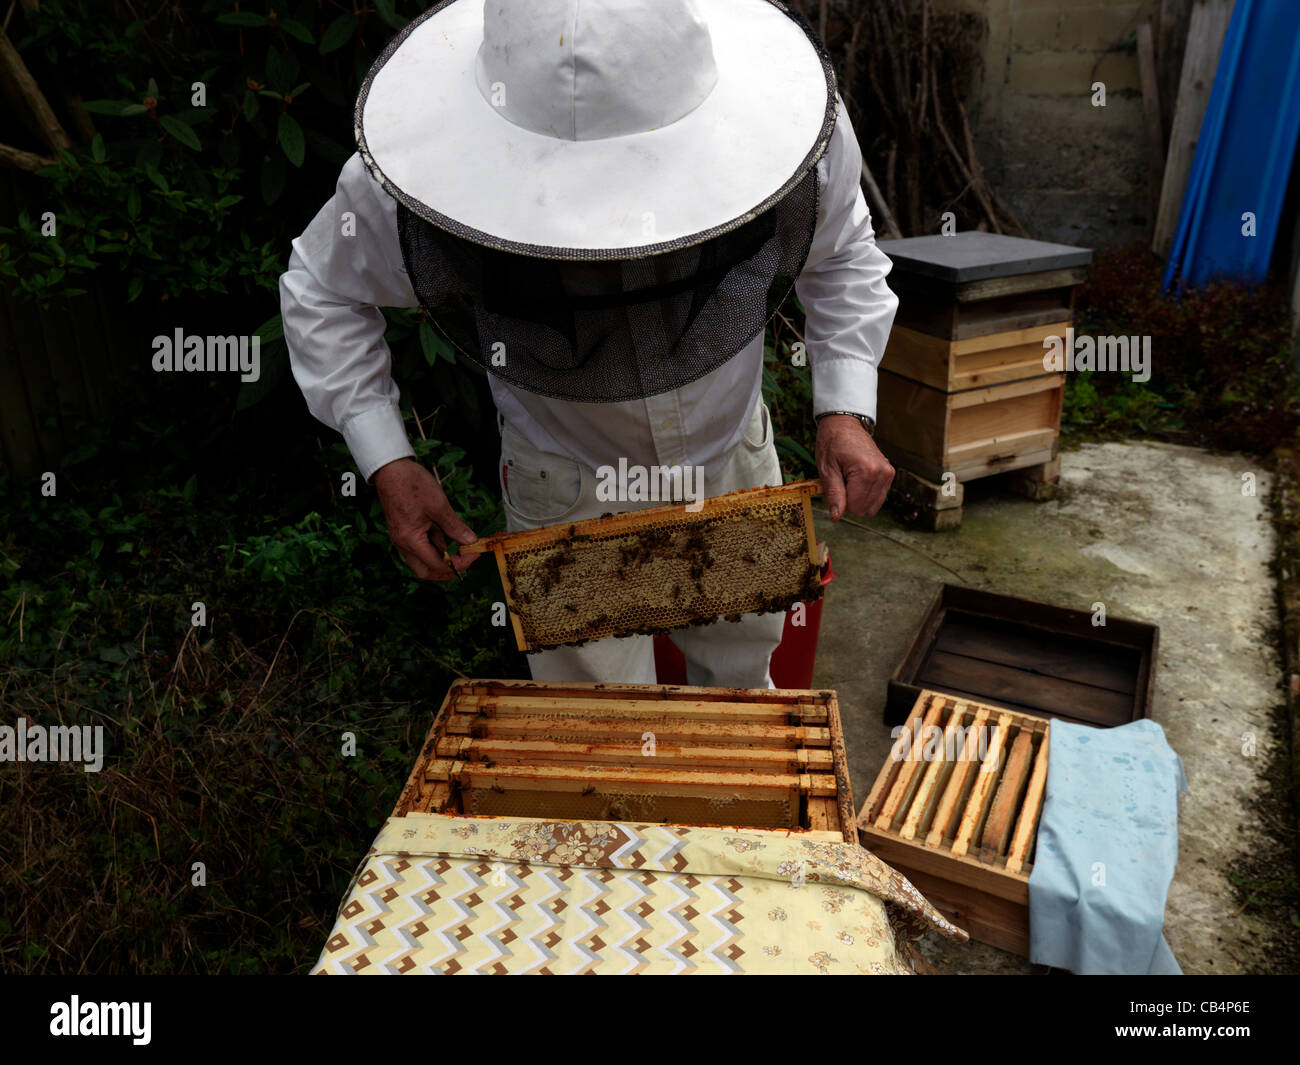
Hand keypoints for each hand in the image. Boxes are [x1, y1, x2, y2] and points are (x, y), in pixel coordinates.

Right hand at [372, 458, 478, 580]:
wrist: (391, 469)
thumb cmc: (411, 484)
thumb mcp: (439, 505)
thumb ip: (455, 527)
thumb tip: (470, 541)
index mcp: (410, 540)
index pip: (438, 565)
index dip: (459, 564)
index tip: (474, 554)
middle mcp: (403, 544)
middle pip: (427, 570)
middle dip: (448, 570)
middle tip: (467, 560)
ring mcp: (402, 538)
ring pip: (423, 560)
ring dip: (443, 558)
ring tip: (461, 545)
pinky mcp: (404, 531)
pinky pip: (420, 547)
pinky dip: (435, 547)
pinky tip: (447, 535)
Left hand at [815, 415, 893, 519]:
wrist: (844, 424)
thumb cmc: (832, 443)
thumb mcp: (827, 469)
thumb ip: (833, 494)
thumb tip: (836, 517)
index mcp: (867, 471)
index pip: (854, 507)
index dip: (841, 501)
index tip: (837, 482)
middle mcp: (882, 473)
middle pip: (864, 509)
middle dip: (850, 500)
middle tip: (842, 479)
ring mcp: (888, 473)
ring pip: (872, 506)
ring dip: (858, 497)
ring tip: (850, 478)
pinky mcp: (889, 474)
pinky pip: (878, 498)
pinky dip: (865, 493)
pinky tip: (858, 478)